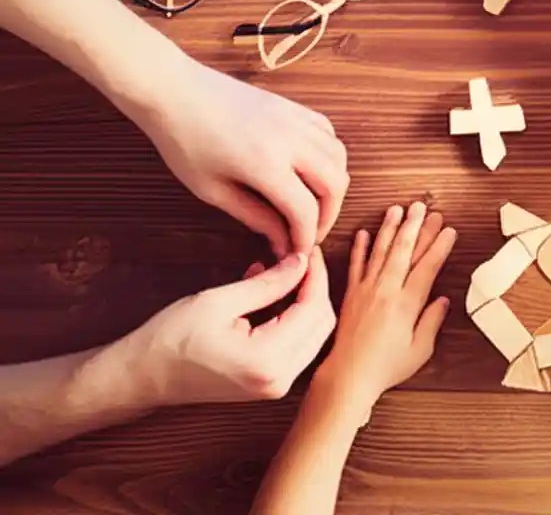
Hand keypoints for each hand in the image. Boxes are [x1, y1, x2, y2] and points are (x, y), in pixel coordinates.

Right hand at [120, 250, 335, 404]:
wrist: (143, 377)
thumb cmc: (171, 340)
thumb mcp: (218, 302)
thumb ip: (267, 283)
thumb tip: (301, 262)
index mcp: (267, 361)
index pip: (312, 309)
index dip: (315, 276)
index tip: (309, 251)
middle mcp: (280, 380)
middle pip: (322, 324)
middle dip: (315, 288)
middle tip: (301, 259)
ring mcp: (277, 387)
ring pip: (314, 335)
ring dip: (306, 302)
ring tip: (287, 272)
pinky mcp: (270, 384)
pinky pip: (298, 345)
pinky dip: (294, 318)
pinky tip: (275, 294)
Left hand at [135, 59, 348, 256]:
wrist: (174, 92)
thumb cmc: (183, 142)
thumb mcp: (212, 190)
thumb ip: (254, 217)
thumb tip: (282, 242)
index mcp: (264, 163)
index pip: (305, 210)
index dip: (306, 237)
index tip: (298, 253)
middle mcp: (290, 140)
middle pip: (334, 184)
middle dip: (328, 215)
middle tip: (310, 231)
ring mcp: (295, 119)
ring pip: (338, 157)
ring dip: (333, 185)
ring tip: (314, 202)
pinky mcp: (293, 107)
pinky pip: (328, 133)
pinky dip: (329, 155)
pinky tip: (312, 168)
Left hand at [314, 202, 454, 409]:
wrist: (348, 375)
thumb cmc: (387, 366)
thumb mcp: (420, 350)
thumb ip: (432, 321)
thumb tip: (443, 299)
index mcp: (406, 304)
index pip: (427, 268)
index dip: (439, 247)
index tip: (449, 230)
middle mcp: (386, 291)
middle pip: (404, 252)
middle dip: (416, 227)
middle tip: (424, 208)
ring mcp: (366, 290)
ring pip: (381, 252)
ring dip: (390, 229)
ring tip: (398, 209)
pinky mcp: (351, 294)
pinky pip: (356, 265)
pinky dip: (360, 248)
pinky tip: (364, 232)